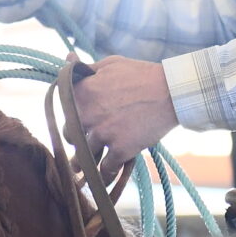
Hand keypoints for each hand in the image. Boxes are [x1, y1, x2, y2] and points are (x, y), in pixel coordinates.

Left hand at [71, 56, 179, 180]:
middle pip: (70, 136)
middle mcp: (88, 114)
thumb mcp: (111, 64)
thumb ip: (86, 67)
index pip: (63, 112)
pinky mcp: (120, 150)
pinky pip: (104, 170)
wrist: (172, 92)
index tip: (73, 125)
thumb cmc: (142, 75)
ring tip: (83, 170)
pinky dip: (104, 176)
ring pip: (84, 157)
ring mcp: (103, 133)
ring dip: (85, 164)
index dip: (70, 118)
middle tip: (84, 144)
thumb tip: (68, 58)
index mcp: (82, 92)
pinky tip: (104, 178)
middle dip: (77, 140)